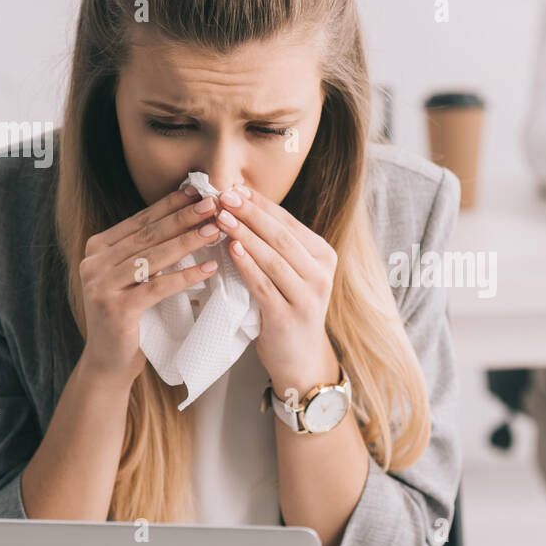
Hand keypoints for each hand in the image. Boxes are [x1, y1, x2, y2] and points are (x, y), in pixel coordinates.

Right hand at [76, 184, 228, 385]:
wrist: (109, 361)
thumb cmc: (130, 316)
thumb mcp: (134, 277)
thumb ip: (149, 251)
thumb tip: (189, 217)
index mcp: (98, 248)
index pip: (141, 220)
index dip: (171, 205)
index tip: (199, 190)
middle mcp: (94, 263)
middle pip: (148, 235)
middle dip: (183, 217)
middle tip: (213, 204)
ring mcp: (101, 286)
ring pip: (153, 258)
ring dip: (188, 241)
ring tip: (216, 230)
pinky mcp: (116, 309)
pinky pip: (158, 288)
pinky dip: (186, 276)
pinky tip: (209, 267)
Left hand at [216, 183, 340, 394]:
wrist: (300, 358)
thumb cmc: (290, 308)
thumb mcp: (292, 273)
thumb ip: (276, 245)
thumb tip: (242, 204)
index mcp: (324, 256)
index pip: (288, 222)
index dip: (260, 204)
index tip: (234, 188)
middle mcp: (321, 274)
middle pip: (281, 236)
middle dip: (250, 213)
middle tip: (224, 196)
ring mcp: (308, 297)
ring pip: (272, 258)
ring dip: (244, 234)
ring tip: (221, 218)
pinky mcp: (288, 317)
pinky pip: (263, 285)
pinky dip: (246, 265)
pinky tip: (231, 249)